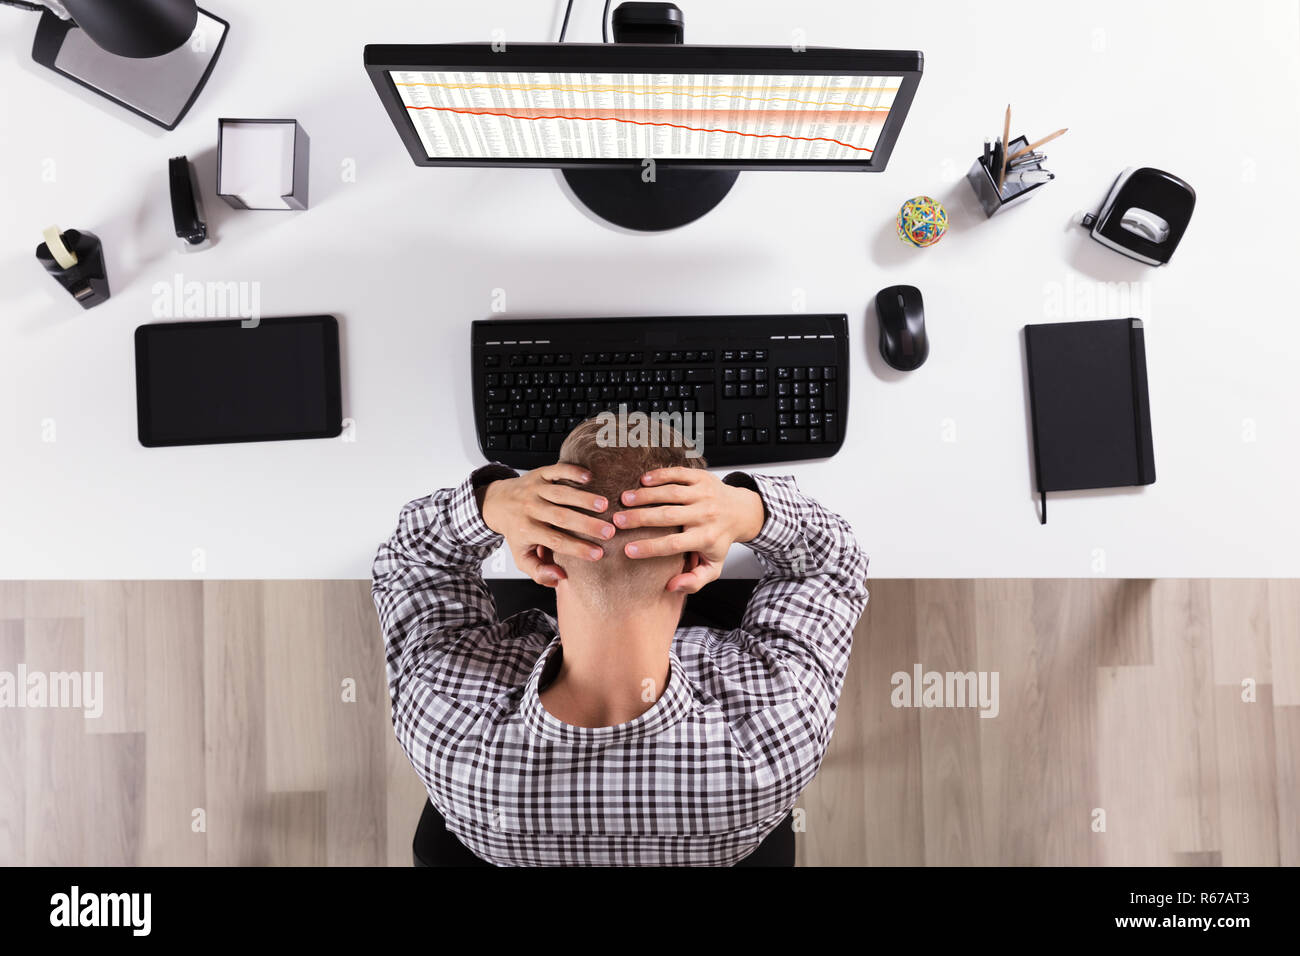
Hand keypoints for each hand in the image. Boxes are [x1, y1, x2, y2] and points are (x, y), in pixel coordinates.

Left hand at [479, 464, 614, 587]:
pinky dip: (572, 471)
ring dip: (584, 498)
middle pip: (560, 517)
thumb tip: (560, 577)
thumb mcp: (522, 556)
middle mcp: (530, 509)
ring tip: (605, 505)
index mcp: (526, 530)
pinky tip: (589, 477)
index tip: (598, 554)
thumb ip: (539, 571)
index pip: (555, 541)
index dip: (577, 548)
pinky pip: (555, 470)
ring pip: (561, 493)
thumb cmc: (517, 531)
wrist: (497, 503)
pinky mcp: (539, 474)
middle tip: (609, 531)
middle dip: (586, 524)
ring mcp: (534, 490)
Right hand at [612, 467, 764, 592]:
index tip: (628, 551)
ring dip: (645, 495)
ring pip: (671, 493)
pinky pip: (679, 474)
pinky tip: (642, 480)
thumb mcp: (713, 566)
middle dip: (639, 518)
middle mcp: (706, 515)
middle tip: (617, 521)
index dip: (650, 548)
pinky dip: (660, 475)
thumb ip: (694, 581)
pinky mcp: (702, 477)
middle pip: (668, 516)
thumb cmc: (720, 540)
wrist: (741, 511)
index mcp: (706, 538)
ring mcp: (704, 494)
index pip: (674, 544)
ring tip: (623, 499)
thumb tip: (671, 586)